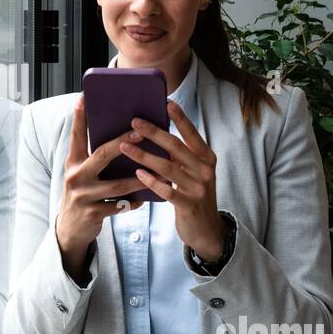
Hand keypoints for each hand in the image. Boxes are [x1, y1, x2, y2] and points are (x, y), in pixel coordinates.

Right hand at [55, 96, 146, 259]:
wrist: (71, 229)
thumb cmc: (83, 194)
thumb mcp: (82, 174)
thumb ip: (95, 159)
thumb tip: (122, 139)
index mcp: (73, 162)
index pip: (76, 136)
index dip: (80, 117)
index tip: (85, 98)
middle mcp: (75, 176)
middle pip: (102, 155)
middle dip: (122, 143)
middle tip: (140, 133)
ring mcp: (83, 195)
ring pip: (117, 185)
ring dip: (139, 178)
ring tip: (159, 172)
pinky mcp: (92, 213)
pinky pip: (119, 205)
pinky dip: (133, 202)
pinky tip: (143, 199)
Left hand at [119, 100, 224, 260]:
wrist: (207, 230)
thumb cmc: (194, 195)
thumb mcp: (193, 172)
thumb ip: (180, 156)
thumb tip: (158, 133)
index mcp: (206, 157)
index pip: (191, 133)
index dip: (179, 117)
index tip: (165, 102)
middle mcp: (204, 170)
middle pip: (176, 146)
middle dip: (154, 132)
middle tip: (134, 121)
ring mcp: (198, 188)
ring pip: (168, 167)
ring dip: (144, 155)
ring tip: (125, 146)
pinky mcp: (188, 205)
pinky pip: (167, 190)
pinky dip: (151, 181)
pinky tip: (137, 174)